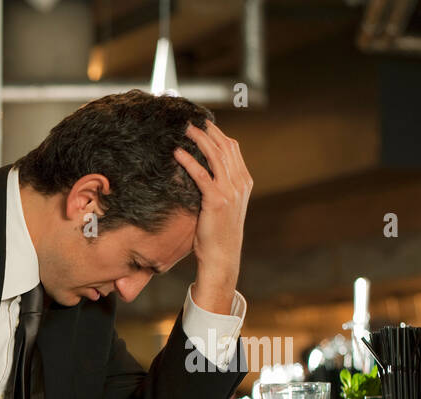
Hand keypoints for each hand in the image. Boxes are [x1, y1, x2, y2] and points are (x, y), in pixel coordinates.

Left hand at [174, 121, 252, 313]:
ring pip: (215, 156)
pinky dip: (189, 161)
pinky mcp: (216, 201)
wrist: (221, 256)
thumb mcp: (223, 206)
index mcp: (244, 181)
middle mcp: (240, 183)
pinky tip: (177, 154)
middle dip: (208, 130)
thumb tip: (202, 173)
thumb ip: (218, 187)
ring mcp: (230, 191)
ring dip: (198, 139)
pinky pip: (201, 175)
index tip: (202, 123)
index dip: (217, 133)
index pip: (232, 148)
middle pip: (225, 146)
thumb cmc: (216, 234)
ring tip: (183, 129)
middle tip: (190, 119)